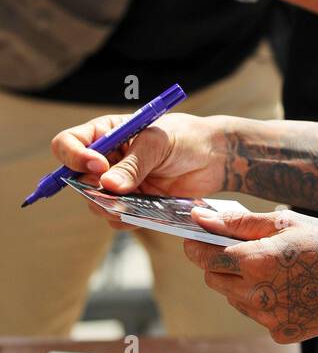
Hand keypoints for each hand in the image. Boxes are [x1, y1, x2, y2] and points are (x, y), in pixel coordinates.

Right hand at [51, 110, 228, 227]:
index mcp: (107, 133)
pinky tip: (148, 211)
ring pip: (96, 204)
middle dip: (93, 190)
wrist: (215, 157)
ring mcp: (118, 184)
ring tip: (137, 202)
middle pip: (77, 180)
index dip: (74, 157)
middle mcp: (106, 160)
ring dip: (111, 207)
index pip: (68, 143)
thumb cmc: (186, 137)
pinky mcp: (133, 203)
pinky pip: (117, 218)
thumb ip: (134, 164)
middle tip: (119, 193)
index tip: (98, 166)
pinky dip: (128, 218)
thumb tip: (107, 186)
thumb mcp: (159, 143)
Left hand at [183, 206, 317, 342]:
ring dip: (242, 283)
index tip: (196, 237)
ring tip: (277, 267)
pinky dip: (265, 301)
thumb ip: (239, 223)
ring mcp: (268, 318)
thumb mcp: (285, 223)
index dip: (196, 245)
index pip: (203, 256)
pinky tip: (291, 287)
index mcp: (253, 261)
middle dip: (220, 263)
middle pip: (214, 280)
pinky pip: (259, 315)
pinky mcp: (281, 333)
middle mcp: (255, 294)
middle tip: (243, 248)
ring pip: (234, 299)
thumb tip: (201, 216)